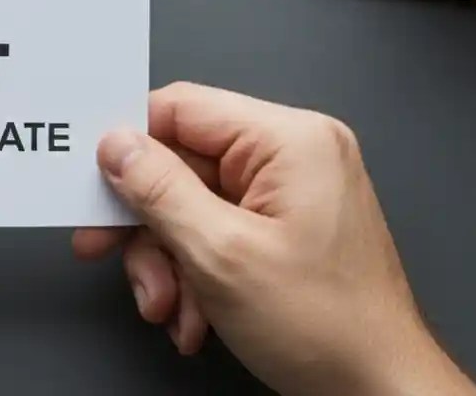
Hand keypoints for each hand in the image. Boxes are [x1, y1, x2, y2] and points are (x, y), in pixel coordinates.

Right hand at [73, 83, 475, 395]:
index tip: (94, 183)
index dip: (130, 144)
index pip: (183, 109)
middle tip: (106, 250)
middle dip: (147, 224)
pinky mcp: (284, 228)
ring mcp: (291, 194)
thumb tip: (117, 146)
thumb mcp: (220, 254)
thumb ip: (159, 190)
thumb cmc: (331, 329)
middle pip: (181, 165)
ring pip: (190, 206)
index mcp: (290, 141)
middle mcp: (295, 156)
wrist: (382, 393)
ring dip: (167, 261)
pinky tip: (195, 317)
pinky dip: (194, 275)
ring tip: (169, 308)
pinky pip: (215, 233)